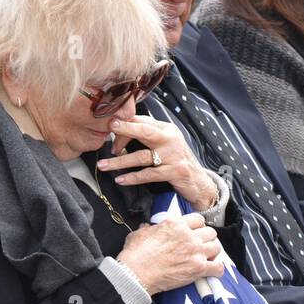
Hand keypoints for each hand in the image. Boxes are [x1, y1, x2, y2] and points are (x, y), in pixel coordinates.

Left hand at [97, 114, 218, 209]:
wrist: (199, 182)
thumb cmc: (178, 162)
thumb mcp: (166, 143)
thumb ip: (148, 135)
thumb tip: (122, 129)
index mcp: (166, 129)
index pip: (142, 121)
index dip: (125, 126)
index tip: (110, 130)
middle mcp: (171, 139)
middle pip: (145, 131)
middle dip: (125, 129)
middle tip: (108, 129)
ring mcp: (173, 156)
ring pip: (141, 156)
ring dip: (120, 161)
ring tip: (104, 165)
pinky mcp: (175, 171)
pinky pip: (149, 174)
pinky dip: (133, 177)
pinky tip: (121, 180)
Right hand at [115, 213, 223, 293]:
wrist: (136, 274)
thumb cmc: (135, 254)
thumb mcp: (141, 232)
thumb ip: (150, 228)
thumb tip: (149, 227)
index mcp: (175, 223)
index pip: (198, 219)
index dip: (197, 227)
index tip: (195, 233)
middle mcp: (188, 236)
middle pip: (210, 232)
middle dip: (206, 239)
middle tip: (201, 246)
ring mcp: (195, 252)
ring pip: (217, 247)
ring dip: (212, 253)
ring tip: (206, 257)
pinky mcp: (198, 268)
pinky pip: (218, 267)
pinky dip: (216, 270)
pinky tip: (212, 271)